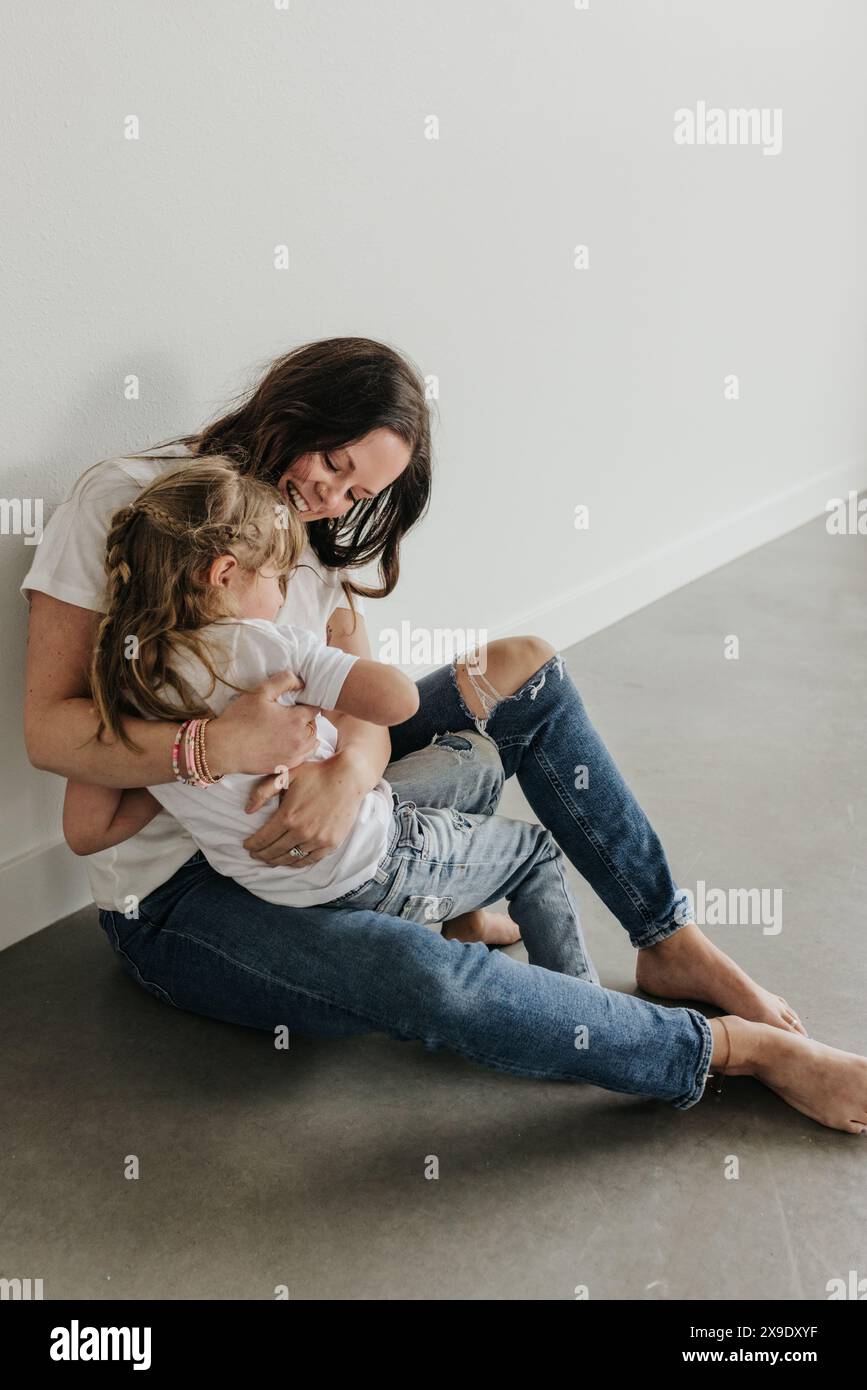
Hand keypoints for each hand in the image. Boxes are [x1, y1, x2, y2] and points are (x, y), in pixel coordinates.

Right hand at [206, 670, 317, 775]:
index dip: (306, 703)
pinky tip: (287, 743)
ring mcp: (294, 755)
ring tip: (288, 729)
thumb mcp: (260, 692)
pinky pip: (303, 756)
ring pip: (311, 742)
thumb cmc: (240, 719)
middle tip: (288, 715)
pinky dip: (300, 749)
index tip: (295, 703)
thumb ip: (284, 681)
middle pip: (314, 725)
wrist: (224, 748)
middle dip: (306, 719)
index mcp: (297, 719)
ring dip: (304, 734)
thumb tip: (301, 681)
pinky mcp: (286, 766)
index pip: (315, 708)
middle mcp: (300, 739)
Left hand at [243, 752, 367, 866]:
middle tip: (255, 855)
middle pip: (275, 851)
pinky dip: (297, 863)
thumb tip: (247, 810)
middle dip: (261, 855)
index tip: (247, 846)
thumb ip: (263, 791)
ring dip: (277, 861)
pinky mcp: (331, 844)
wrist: (349, 778)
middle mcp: (301, 832)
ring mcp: (317, 840)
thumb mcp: (287, 775)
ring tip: (270, 860)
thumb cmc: (317, 774)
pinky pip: (309, 860)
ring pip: (291, 858)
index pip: (263, 838)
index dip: (252, 845)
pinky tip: (290, 861)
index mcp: (288, 816)